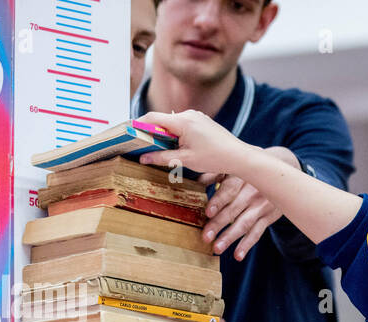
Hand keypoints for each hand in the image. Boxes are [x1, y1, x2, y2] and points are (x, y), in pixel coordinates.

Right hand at [136, 109, 251, 179]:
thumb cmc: (215, 158)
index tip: (129, 133)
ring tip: (160, 149)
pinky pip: (182, 124)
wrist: (238, 156)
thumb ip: (162, 157)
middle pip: (161, 120)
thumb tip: (143, 158)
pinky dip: (175, 133)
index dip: (138, 125)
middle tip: (142, 144)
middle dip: (151, 132)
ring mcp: (196, 116)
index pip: (152, 118)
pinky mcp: (201, 120)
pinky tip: (177, 146)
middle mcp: (189, 114)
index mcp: (183, 121)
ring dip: (164, 134)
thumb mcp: (186, 160)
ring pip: (172, 122)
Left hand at [199, 163, 291, 260]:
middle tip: (206, 237)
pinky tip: (238, 255)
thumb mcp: (235, 166)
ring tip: (217, 248)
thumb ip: (215, 173)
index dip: (218, 201)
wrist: (282, 173)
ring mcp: (261, 206)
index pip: (229, 190)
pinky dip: (247, 245)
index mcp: (242, 177)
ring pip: (244, 224)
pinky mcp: (268, 217)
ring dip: (230, 237)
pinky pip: (257, 232)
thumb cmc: (251, 170)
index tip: (208, 212)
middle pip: (234, 210)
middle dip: (219, 224)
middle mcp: (252, 192)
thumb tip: (198, 180)